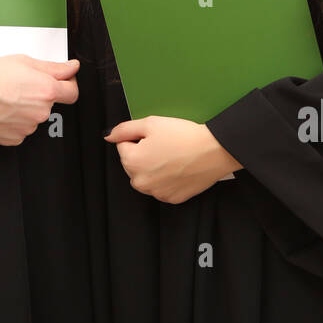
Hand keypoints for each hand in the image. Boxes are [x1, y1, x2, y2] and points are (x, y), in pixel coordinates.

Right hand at [0, 54, 79, 144]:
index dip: (68, 84)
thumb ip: (53, 67)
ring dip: (25, 108)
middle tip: (21, 84)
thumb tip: (70, 68)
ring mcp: (27, 128)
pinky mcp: (13, 139)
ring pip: (33, 117)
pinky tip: (1, 109)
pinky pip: (20, 129)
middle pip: (50, 103)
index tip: (64, 80)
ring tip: (5, 96)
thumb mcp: (22, 61)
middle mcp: (39, 112)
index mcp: (46, 91)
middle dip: (40, 94)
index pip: (72, 92)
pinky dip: (13, 121)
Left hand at [103, 116, 242, 202]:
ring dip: (153, 168)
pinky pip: (161, 188)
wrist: (214, 151)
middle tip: (164, 145)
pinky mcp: (172, 198)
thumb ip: (124, 129)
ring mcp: (157, 193)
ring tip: (172, 156)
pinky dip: (167, 179)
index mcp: (132, 162)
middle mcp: (141, 182)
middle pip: (133, 164)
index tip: (154, 137)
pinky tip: (179, 168)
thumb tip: (109, 135)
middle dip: (143, 154)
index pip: (123, 146)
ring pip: (147, 177)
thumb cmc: (184, 136)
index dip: (138, 138)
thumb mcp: (151, 123)